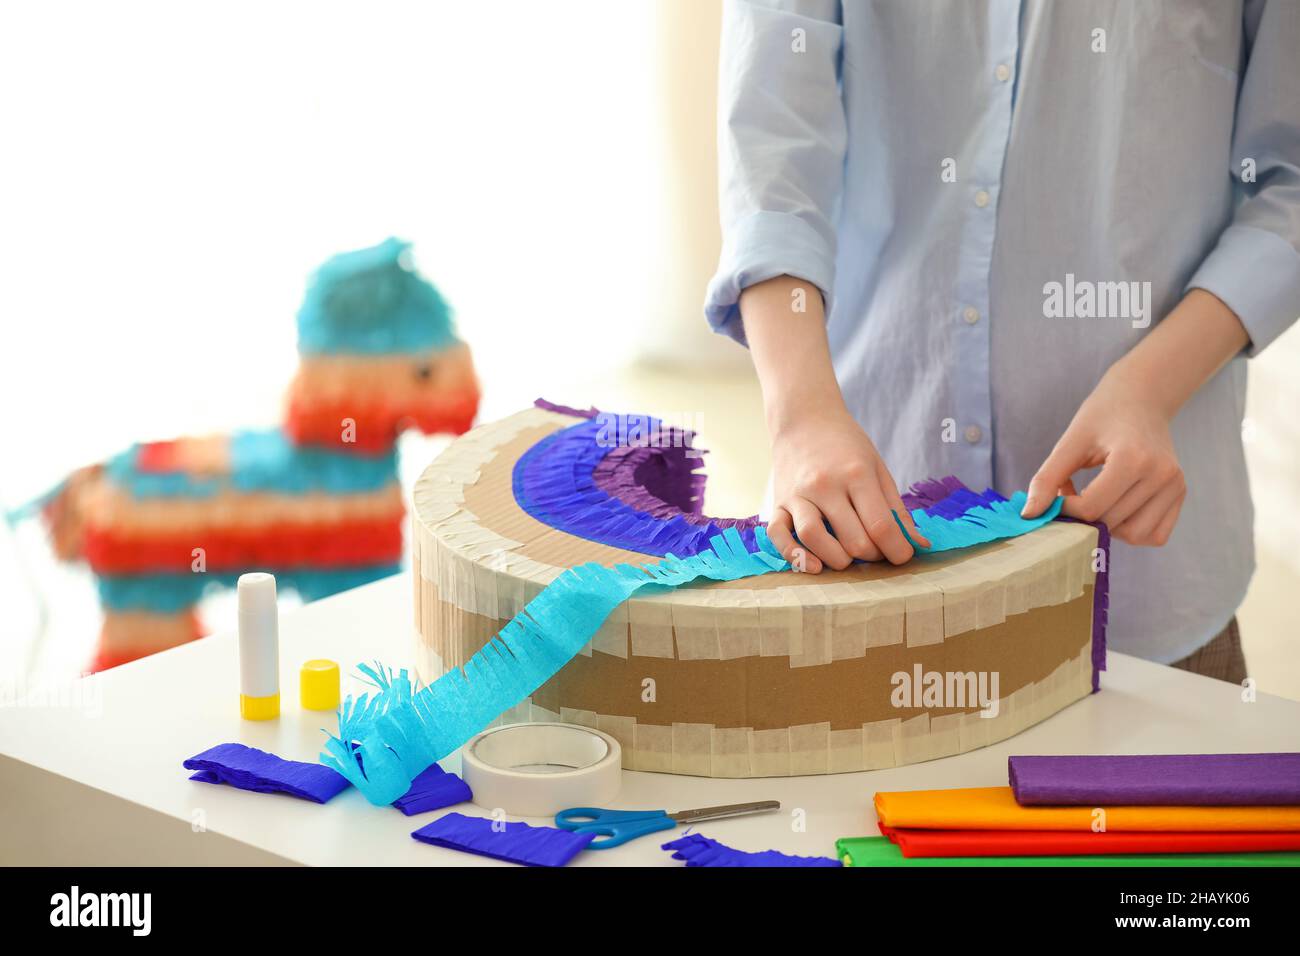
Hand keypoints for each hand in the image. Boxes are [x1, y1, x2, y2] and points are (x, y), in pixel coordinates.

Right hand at [767, 406, 928, 571]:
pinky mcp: (778, 502)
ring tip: (848, 558)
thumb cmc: (846, 445)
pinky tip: (815, 565)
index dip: (897, 550)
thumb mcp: (877, 468)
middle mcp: (824, 485)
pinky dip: (794, 555)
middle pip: (852, 539)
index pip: (880, 525)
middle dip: (871, 556)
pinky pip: (779, 535)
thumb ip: (896, 509)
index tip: (901, 556)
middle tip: (875, 551)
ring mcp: (798, 494)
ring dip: (837, 561)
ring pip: (814, 539)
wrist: (804, 419)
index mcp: (856, 474)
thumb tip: (917, 546)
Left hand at [1021, 368, 1184, 545]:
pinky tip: (1116, 507)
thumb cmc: (1102, 416)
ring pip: (1134, 535)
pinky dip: (1131, 530)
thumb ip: (1047, 478)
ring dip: (1108, 527)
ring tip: (1096, 500)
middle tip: (1072, 496)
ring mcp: (1175, 486)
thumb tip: (1029, 515)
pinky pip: (1154, 534)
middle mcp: (1162, 475)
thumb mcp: (1070, 442)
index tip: (1057, 495)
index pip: (1092, 508)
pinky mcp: (1180, 495)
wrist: (1141, 399)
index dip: (1066, 509)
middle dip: (1084, 517)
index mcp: (1134, 459)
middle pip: (1111, 522)